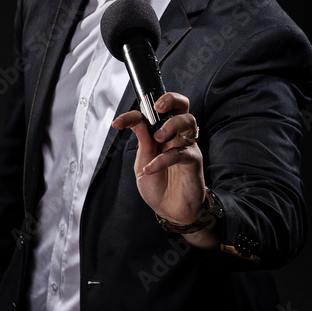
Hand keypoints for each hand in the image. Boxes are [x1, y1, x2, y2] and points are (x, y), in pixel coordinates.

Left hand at [112, 92, 216, 249]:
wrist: (172, 210)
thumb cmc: (158, 186)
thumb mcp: (143, 162)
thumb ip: (143, 143)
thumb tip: (136, 121)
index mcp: (161, 133)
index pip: (152, 114)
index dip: (134, 113)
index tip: (118, 123)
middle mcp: (175, 136)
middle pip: (182, 105)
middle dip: (171, 99)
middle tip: (157, 108)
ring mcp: (186, 146)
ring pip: (188, 121)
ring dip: (171, 125)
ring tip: (157, 138)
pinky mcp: (193, 160)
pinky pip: (181, 152)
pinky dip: (163, 159)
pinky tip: (150, 168)